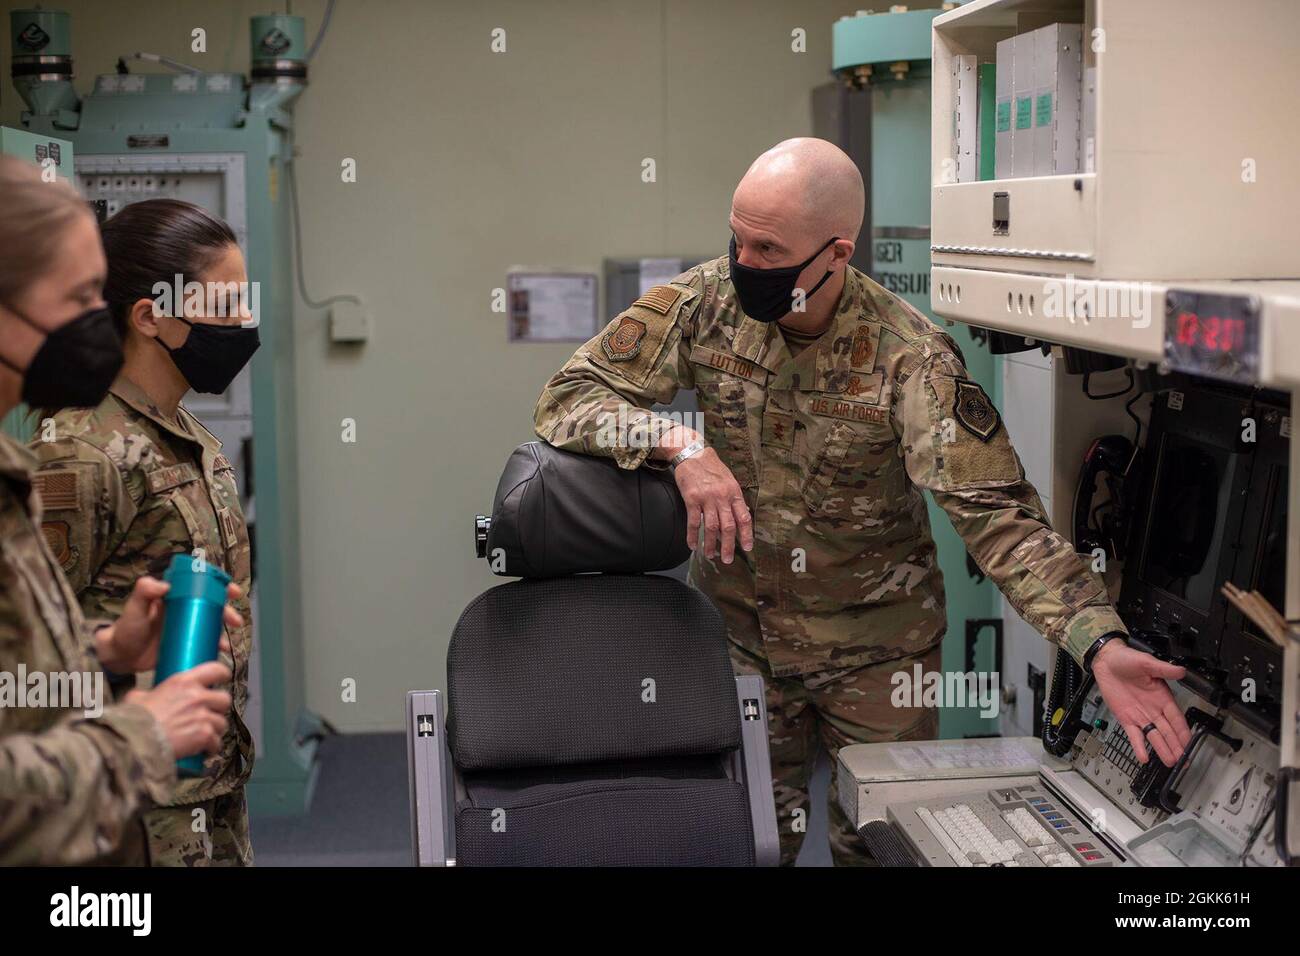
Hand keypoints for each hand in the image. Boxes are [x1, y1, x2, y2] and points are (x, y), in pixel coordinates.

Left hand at [95, 576, 240, 673]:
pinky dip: (213, 647)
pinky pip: (203, 643)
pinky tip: (217, 653)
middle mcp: (183, 610)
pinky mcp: (184, 643)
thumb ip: (144, 591)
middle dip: (227, 612)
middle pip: (211, 607)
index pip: (201, 585)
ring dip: (223, 632)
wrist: (120, 655)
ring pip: (210, 626)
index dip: (219, 586)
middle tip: (235, 621)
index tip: (231, 591)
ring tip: (225, 644)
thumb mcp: (134, 607)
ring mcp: (184, 628)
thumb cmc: (126, 628)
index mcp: (174, 596)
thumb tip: (164, 584)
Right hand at [125, 660, 231, 758]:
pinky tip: (201, 750)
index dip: (221, 674)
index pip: (215, 670)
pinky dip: (210, 747)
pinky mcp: (205, 734)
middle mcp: (196, 697)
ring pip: (222, 723)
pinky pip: (216, 742)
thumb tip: (145, 696)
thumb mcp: (136, 698)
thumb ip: (147, 694)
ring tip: (200, 736)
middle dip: (218, 709)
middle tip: (207, 715)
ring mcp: (202, 716)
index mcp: (183, 682)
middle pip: (224, 699)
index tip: (221, 679)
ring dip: (213, 730)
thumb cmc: (134, 722)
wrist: (134, 743)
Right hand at [673, 447, 753, 563]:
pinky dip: (693, 536)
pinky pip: (693, 522)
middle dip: (728, 546)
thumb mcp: (728, 479)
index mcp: (734, 492)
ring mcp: (707, 498)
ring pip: (711, 527)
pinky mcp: (691, 499)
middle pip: (728, 527)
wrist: (691, 453)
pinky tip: (693, 545)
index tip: (747, 548)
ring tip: (710, 555)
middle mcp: (722, 496)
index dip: (746, 535)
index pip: (743, 518)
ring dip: (710, 545)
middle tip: (727, 559)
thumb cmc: (710, 466)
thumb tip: (740, 515)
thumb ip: (734, 497)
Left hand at [1091, 640, 1192, 766]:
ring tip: (1170, 762)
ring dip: (1162, 749)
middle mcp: (1153, 709)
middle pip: (1168, 732)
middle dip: (1177, 746)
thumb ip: (1164, 669)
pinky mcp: (1126, 718)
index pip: (1177, 719)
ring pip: (1154, 736)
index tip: (1190, 744)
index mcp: (1162, 697)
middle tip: (1184, 760)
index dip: (1184, 732)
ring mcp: (1140, 715)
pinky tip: (1143, 757)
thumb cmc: (1127, 659)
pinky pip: (1134, 735)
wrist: (1106, 661)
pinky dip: (1139, 746)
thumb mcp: (1147, 662)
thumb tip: (1180, 671)